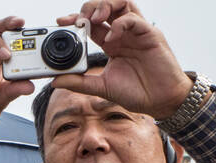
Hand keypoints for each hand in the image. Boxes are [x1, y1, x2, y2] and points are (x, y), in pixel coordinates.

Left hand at [51, 2, 192, 118]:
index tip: (62, 21)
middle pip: (106, 7)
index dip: (78, 18)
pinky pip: (134, 19)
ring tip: (93, 20)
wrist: (160, 100)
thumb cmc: (136, 92)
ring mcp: (137, 32)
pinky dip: (119, 24)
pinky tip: (111, 38)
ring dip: (105, 7)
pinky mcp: (150, 34)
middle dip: (90, 8)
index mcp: (111, 43)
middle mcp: (123, 34)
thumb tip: (55, 80)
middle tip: (79, 20)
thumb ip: (79, 82)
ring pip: (122, 3)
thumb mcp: (101, 87)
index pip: (92, 24)